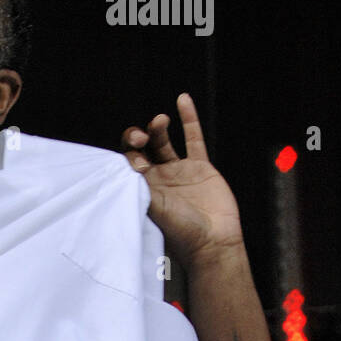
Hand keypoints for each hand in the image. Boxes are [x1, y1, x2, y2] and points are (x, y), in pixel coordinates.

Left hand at [120, 92, 244, 269]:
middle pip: (142, 148)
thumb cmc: (181, 231)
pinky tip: (182, 99)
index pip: (127, 162)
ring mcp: (179, 171)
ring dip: (158, 128)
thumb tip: (128, 164)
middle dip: (138, 137)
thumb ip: (142, 186)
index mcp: (142, 189)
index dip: (129, 153)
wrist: (213, 241)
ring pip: (164, 141)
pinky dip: (188, 119)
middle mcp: (158, 178)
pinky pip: (193, 138)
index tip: (137, 154)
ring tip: (160, 121)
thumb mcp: (155, 208)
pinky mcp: (200, 167)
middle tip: (142, 137)